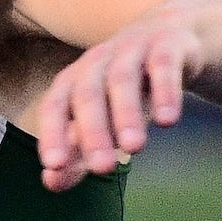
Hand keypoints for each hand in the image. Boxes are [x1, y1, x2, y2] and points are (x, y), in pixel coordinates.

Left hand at [35, 10, 200, 190]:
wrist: (171, 38)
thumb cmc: (124, 90)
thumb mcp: (101, 118)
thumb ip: (77, 151)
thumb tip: (50, 182)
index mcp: (74, 80)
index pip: (55, 106)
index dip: (52, 134)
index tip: (54, 166)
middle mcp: (98, 62)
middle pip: (88, 94)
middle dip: (92, 131)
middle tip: (102, 169)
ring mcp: (131, 49)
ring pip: (122, 79)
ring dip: (126, 113)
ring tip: (134, 148)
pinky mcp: (167, 45)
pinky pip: (163, 66)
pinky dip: (165, 92)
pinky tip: (167, 121)